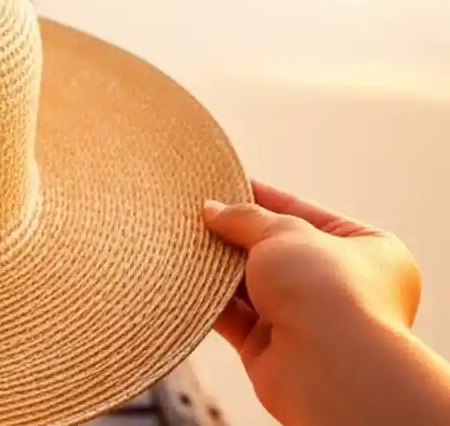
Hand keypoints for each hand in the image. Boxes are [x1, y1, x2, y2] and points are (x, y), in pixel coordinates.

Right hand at [203, 181, 421, 424]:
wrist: (330, 369)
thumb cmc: (329, 292)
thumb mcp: (286, 232)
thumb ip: (246, 218)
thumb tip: (212, 210)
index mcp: (368, 251)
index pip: (307, 214)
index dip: (265, 198)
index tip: (226, 184)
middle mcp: (340, 288)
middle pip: (275, 251)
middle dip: (236, 235)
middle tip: (197, 214)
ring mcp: (306, 320)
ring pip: (251, 285)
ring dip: (219, 268)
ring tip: (183, 241)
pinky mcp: (272, 349)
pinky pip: (234, 317)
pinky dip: (210, 300)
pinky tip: (185, 278)